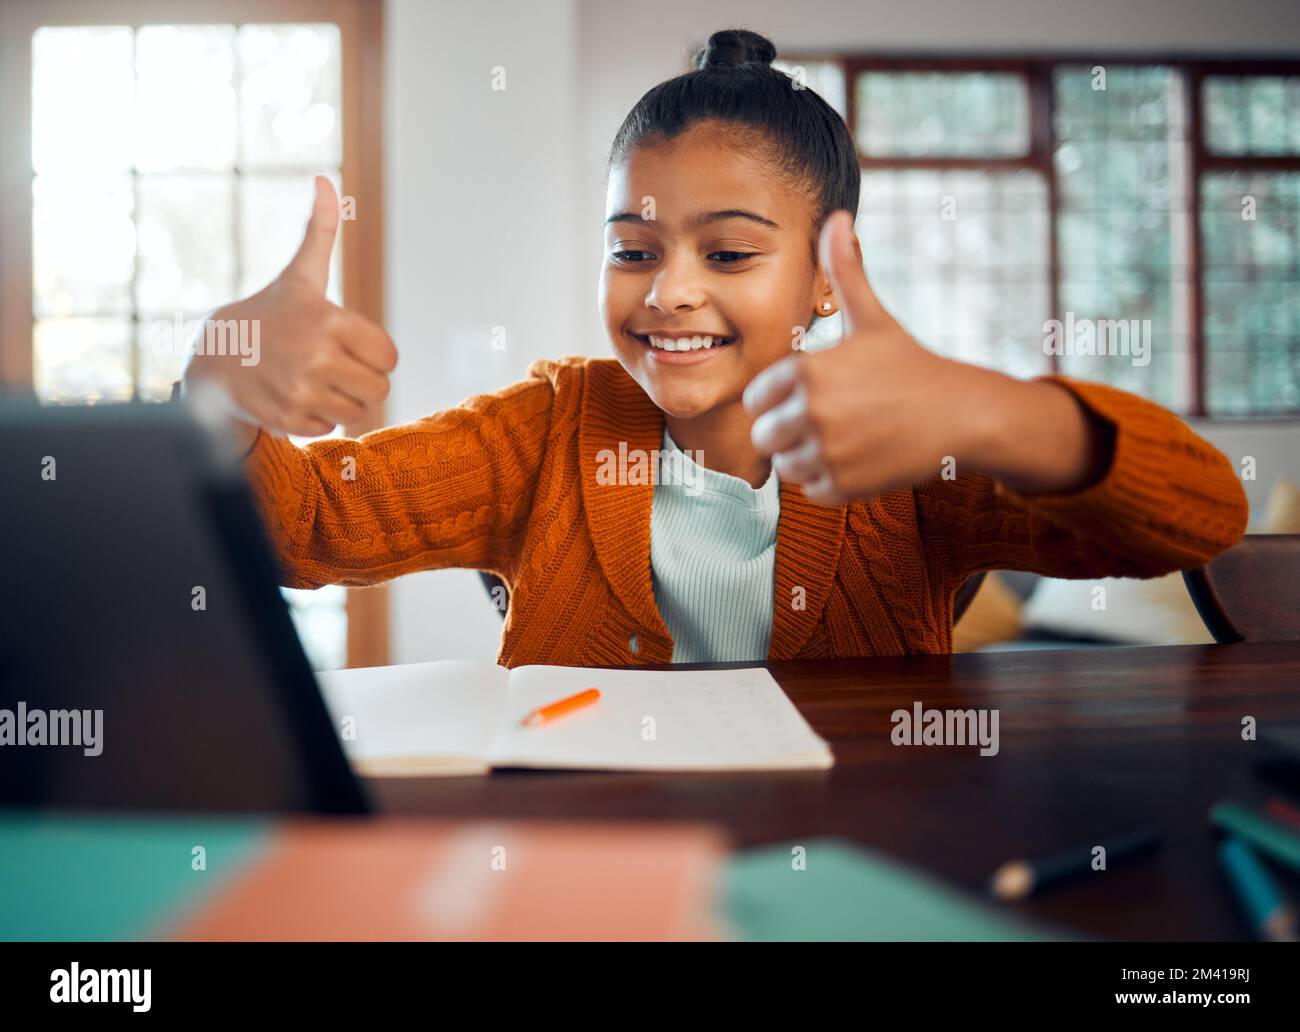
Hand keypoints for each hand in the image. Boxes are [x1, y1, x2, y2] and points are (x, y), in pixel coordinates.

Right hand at [184, 175, 396, 437]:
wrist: (215, 356)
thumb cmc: (271, 313)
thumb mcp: (300, 275)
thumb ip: (320, 231)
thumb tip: (324, 180)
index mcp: (329, 320)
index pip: (390, 357)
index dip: (375, 354)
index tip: (351, 345)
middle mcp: (316, 357)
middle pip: (379, 389)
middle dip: (362, 379)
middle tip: (334, 366)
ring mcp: (301, 391)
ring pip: (357, 412)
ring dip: (342, 400)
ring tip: (314, 379)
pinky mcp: (288, 419)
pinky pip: (330, 427)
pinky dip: (318, 416)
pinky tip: (295, 395)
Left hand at [743, 211, 987, 503]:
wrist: (960, 414)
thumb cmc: (910, 364)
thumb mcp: (871, 318)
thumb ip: (844, 271)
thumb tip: (836, 216)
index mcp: (806, 370)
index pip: (756, 399)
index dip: (780, 398)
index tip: (814, 395)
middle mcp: (810, 411)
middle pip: (765, 436)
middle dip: (789, 431)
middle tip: (830, 421)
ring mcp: (826, 451)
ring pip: (785, 466)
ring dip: (806, 457)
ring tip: (843, 439)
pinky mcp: (843, 485)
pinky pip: (811, 490)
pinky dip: (828, 481)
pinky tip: (857, 459)